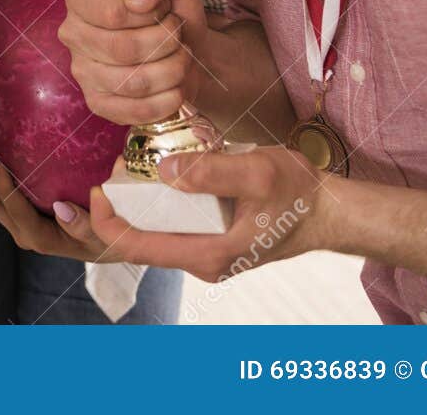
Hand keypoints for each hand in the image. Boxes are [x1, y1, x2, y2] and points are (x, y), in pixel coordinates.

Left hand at [0, 145, 120, 261]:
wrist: (108, 245)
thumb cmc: (108, 237)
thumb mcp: (105, 234)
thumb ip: (83, 225)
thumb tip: (60, 208)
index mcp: (41, 238)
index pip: (16, 211)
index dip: (3, 188)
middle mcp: (24, 234)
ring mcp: (20, 226)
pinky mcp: (21, 218)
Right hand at [60, 0, 210, 124]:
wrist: (185, 48)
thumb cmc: (171, 11)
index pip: (111, 12)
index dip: (150, 14)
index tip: (164, 9)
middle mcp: (74, 35)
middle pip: (123, 48)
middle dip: (166, 42)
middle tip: (177, 35)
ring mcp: (83, 73)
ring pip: (133, 81)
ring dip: (172, 70)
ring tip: (180, 58)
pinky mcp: (99, 104)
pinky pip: (135, 110)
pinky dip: (168, 99)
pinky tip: (175, 85)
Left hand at [88, 146, 329, 280]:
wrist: (330, 213)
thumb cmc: (299, 193)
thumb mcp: (258, 172)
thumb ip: (211, 171)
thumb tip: (164, 169)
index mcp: (208, 255)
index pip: (136, 247)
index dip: (106, 221)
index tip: (96, 188)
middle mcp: (202, 262)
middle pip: (139, 243)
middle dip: (117, 209)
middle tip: (113, 168)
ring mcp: (207, 254)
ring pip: (154, 234)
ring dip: (135, 205)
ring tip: (129, 166)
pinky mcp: (212, 240)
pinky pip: (171, 227)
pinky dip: (156, 204)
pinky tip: (155, 175)